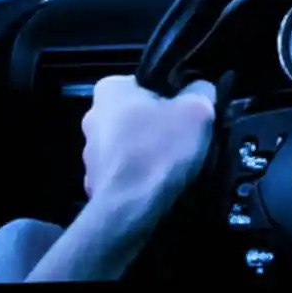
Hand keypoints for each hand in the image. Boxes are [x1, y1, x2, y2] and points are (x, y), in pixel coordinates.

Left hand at [26, 77, 217, 282]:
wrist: (130, 208)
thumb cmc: (159, 150)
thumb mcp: (197, 109)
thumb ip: (201, 90)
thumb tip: (201, 90)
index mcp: (109, 88)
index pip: (147, 84)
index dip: (172, 98)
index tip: (187, 115)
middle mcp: (92, 116)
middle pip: (138, 115)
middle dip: (159, 127)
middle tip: (183, 141)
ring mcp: (90, 152)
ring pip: (130, 145)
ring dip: (148, 153)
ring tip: (172, 167)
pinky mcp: (95, 181)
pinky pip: (124, 173)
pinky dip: (139, 177)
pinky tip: (156, 184)